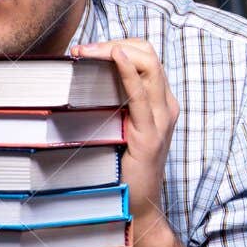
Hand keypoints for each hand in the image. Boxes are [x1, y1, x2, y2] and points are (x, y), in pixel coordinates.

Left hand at [73, 39, 177, 233]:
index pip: (145, 56)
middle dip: (113, 43)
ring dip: (113, 50)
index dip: (117, 44)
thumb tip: (81, 77)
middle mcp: (165, 105)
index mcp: (159, 101)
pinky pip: (141, 93)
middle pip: (148, 54)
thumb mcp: (120, 126)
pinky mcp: (150, 133)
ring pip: (148, 65)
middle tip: (82, 49)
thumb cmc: (124, 165)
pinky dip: (128, 70)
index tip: (87, 49)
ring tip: (86, 52)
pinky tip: (115, 57)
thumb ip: (113, 103)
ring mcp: (160, 118)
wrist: (137, 203)